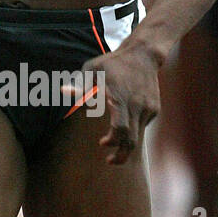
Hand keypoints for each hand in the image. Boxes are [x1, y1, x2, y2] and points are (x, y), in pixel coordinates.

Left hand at [79, 44, 160, 164]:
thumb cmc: (113, 62)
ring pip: (138, 135)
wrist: (144, 55)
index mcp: (121, 98)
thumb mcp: (93, 69)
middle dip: (122, 155)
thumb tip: (63, 92)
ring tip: (114, 143)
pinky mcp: (154, 109)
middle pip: (132, 140)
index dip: (112, 141)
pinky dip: (133, 129)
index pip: (120, 128)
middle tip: (110, 161)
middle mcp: (137, 106)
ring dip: (126, 143)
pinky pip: (142, 126)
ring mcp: (148, 108)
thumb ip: (80, 85)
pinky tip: (125, 118)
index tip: (102, 143)